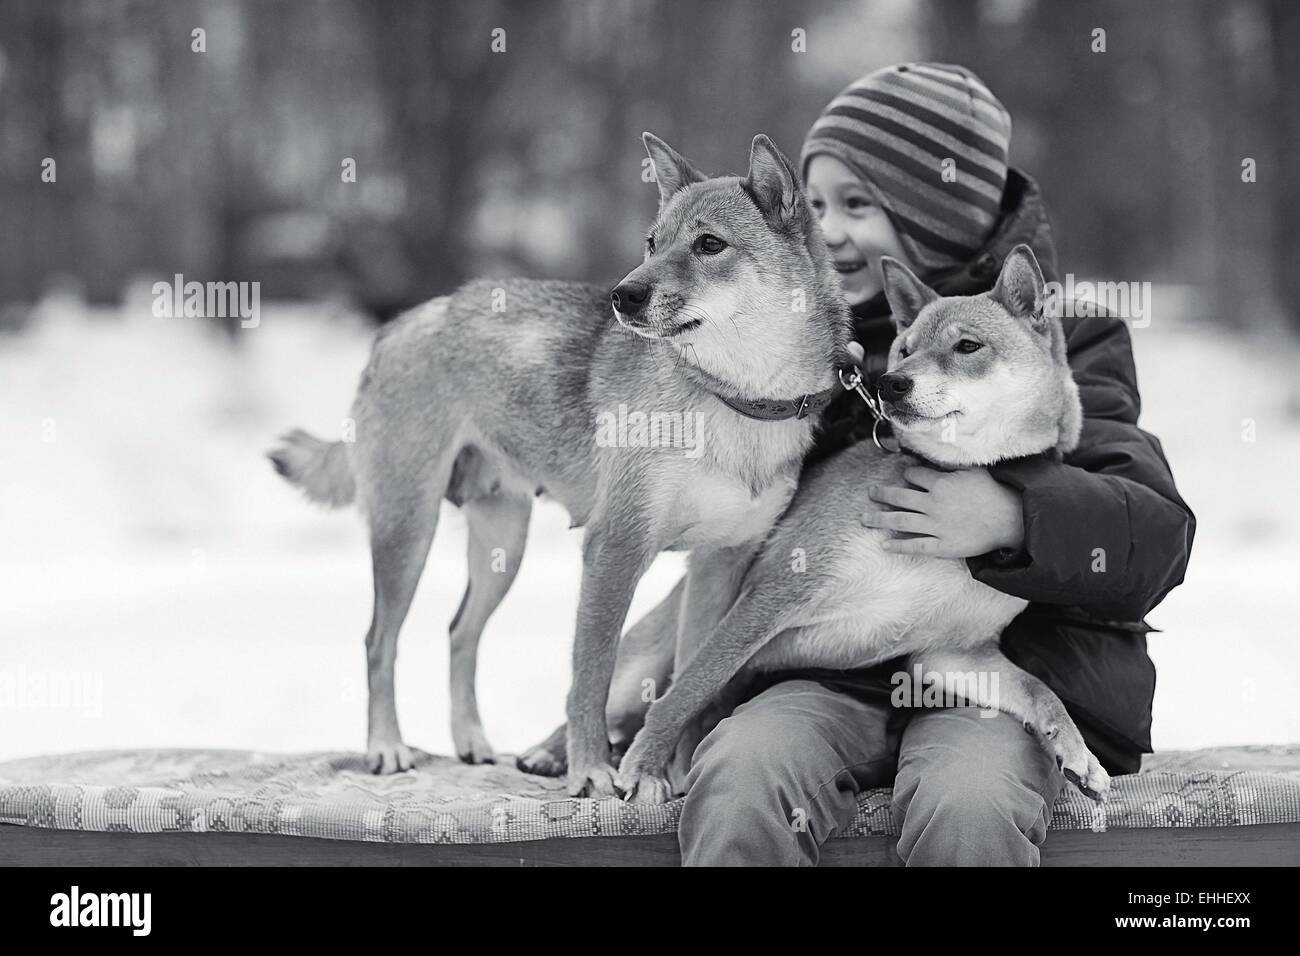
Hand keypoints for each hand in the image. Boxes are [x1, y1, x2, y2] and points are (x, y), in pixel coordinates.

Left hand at [860, 466, 1023, 557]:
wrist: (1011, 519)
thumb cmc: (995, 492)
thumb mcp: (973, 471)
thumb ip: (951, 467)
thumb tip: (936, 460)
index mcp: (940, 483)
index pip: (914, 476)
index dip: (908, 474)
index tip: (904, 476)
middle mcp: (933, 504)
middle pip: (899, 497)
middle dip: (882, 494)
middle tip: (871, 493)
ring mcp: (936, 526)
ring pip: (900, 521)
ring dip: (880, 519)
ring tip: (865, 519)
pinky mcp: (942, 545)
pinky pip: (916, 545)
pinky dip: (898, 546)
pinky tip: (884, 545)